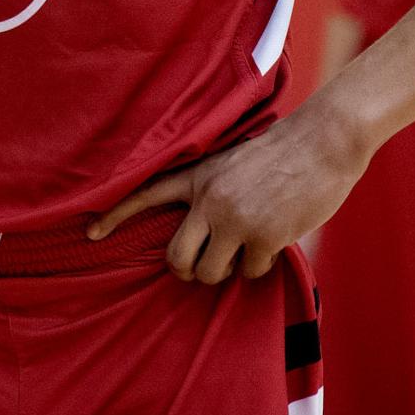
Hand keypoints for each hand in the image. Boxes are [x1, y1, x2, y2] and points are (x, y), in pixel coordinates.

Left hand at [88, 108, 368, 283]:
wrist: (323, 140)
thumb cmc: (283, 152)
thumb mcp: (234, 161)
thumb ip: (212, 189)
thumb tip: (199, 230)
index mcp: (199, 174)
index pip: (147, 193)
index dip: (117, 215)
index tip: (91, 233)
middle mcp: (209, 198)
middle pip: (177, 259)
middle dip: (190, 270)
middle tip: (205, 265)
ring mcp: (235, 219)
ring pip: (211, 273)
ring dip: (229, 268)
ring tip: (248, 245)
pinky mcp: (264, 236)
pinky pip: (251, 271)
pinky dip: (262, 263)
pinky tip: (277, 236)